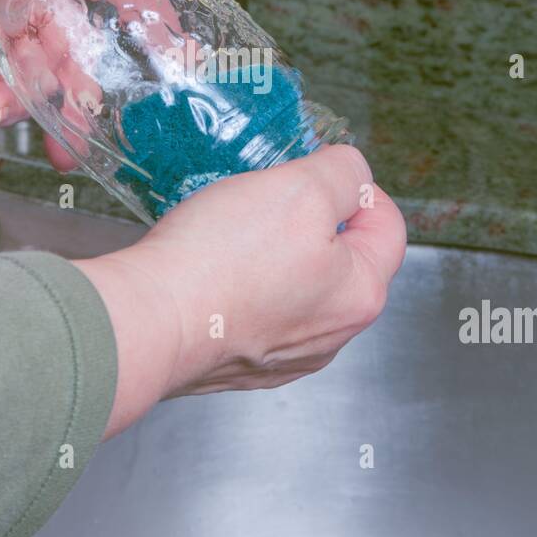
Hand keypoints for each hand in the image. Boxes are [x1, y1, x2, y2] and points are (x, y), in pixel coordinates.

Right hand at [76, 144, 405, 437]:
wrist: (149, 323)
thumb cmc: (225, 258)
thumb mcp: (302, 187)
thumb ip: (344, 173)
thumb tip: (351, 175)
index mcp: (360, 295)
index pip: (388, 227)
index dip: (359, 188)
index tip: (320, 173)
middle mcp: (329, 337)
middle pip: (341, 259)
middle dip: (310, 221)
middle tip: (270, 199)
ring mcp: (283, 357)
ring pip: (295, 285)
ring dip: (273, 254)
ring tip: (234, 232)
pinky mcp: (238, 364)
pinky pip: (253, 310)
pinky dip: (239, 285)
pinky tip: (211, 269)